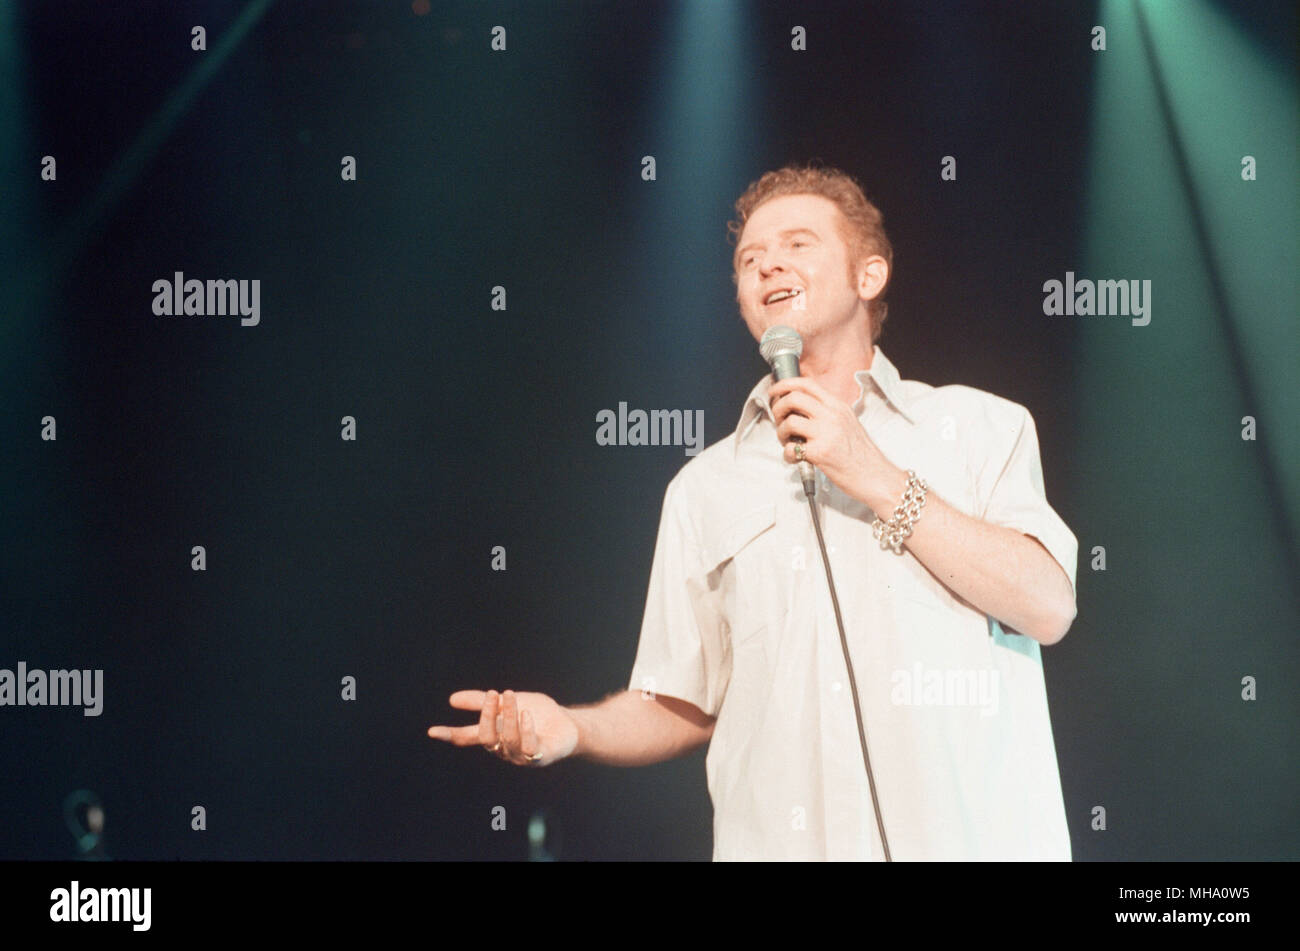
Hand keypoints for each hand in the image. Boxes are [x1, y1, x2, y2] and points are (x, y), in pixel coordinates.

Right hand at [427, 689, 578, 766]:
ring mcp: (520, 756)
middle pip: (486, 738)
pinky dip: (526, 730)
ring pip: (507, 741)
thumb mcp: (507, 704)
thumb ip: (481, 702)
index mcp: (492, 736)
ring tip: (511, 696)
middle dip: (488, 715)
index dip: (449, 735)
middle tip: (494, 694)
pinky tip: (527, 715)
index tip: (432, 730)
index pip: (466, 738)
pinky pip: (528, 748)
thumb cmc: (535, 714)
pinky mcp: (539, 757)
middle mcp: (503, 749)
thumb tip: (451, 700)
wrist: (566, 723)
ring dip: (509, 716)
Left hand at [767, 375, 901, 507]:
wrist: (876, 476)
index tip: (774, 391)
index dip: (785, 385)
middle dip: (777, 407)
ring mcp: (826, 433)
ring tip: (787, 442)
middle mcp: (832, 415)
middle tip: (778, 419)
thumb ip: (827, 412)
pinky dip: (787, 454)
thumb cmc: (862, 454)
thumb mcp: (848, 422)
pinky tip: (795, 458)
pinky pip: (791, 448)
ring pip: (788, 422)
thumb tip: (800, 409)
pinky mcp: (820, 453)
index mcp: (838, 406)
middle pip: (793, 398)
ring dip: (780, 432)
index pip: (807, 384)